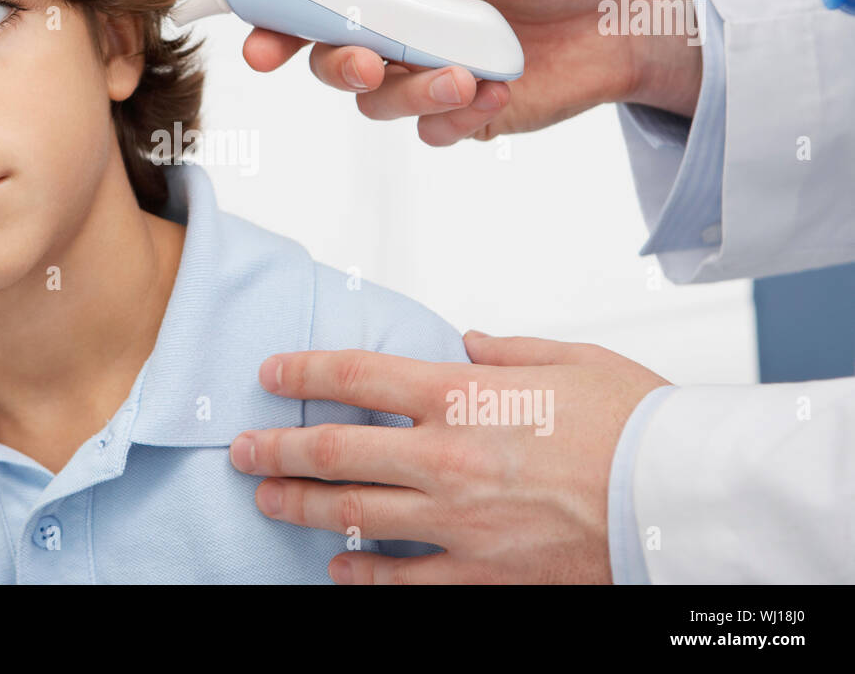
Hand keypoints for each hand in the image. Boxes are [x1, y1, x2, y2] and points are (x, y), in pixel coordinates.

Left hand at [228, 332, 670, 582]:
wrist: (684, 498)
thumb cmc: (636, 424)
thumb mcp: (571, 360)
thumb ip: (507, 352)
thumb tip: (470, 345)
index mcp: (463, 395)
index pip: (357, 375)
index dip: (303, 371)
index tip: (270, 373)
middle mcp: (446, 456)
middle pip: (334, 450)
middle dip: (276, 449)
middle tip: (241, 449)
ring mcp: (457, 520)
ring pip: (352, 514)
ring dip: (300, 506)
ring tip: (267, 499)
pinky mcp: (481, 573)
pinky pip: (402, 579)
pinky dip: (361, 574)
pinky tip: (335, 568)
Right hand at [242, 0, 700, 144]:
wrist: (623, 16)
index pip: (313, 1)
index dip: (276, 21)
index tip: (259, 43)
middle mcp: (398, 31)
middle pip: (330, 61)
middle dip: (337, 67)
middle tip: (366, 62)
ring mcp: (426, 76)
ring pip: (378, 104)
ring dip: (413, 94)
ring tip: (466, 75)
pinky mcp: (460, 116)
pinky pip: (431, 132)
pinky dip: (455, 117)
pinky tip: (494, 93)